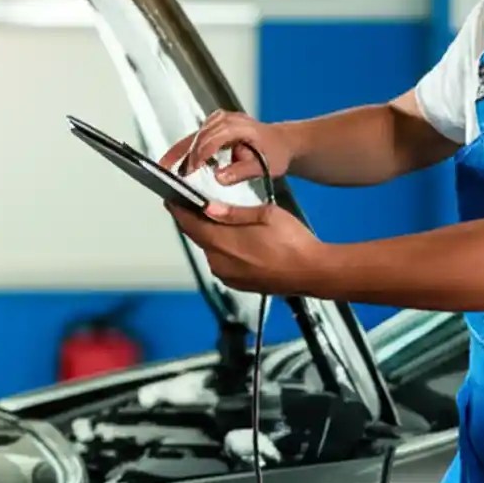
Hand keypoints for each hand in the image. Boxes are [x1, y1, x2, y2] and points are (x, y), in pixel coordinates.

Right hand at [158, 110, 293, 185]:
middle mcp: (228, 119)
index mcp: (239, 126)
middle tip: (170, 172)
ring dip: (181, 151)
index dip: (199, 155)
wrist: (281, 142)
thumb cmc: (275, 153)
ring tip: (166, 167)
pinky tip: (177, 161)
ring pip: (195, 135)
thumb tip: (220, 177)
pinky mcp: (216, 125)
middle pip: (199, 136)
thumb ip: (242, 171)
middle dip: (184, 155)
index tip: (190, 171)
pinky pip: (197, 136)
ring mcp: (221, 120)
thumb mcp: (264, 165)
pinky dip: (186, 148)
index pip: (213, 139)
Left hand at [166, 199, 325, 295]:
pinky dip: (222, 249)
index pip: (189, 223)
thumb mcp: (264, 215)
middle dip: (193, 221)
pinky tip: (236, 241)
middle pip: (197, 237)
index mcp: (222, 242)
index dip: (178, 209)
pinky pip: (222, 263)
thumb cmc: (293, 241)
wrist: (312, 272)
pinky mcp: (238, 284)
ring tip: (219, 221)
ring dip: (210, 235)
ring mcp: (228, 276)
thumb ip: (233, 212)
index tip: (171, 198)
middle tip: (194, 204)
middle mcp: (219, 262)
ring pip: (210, 250)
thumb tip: (207, 207)